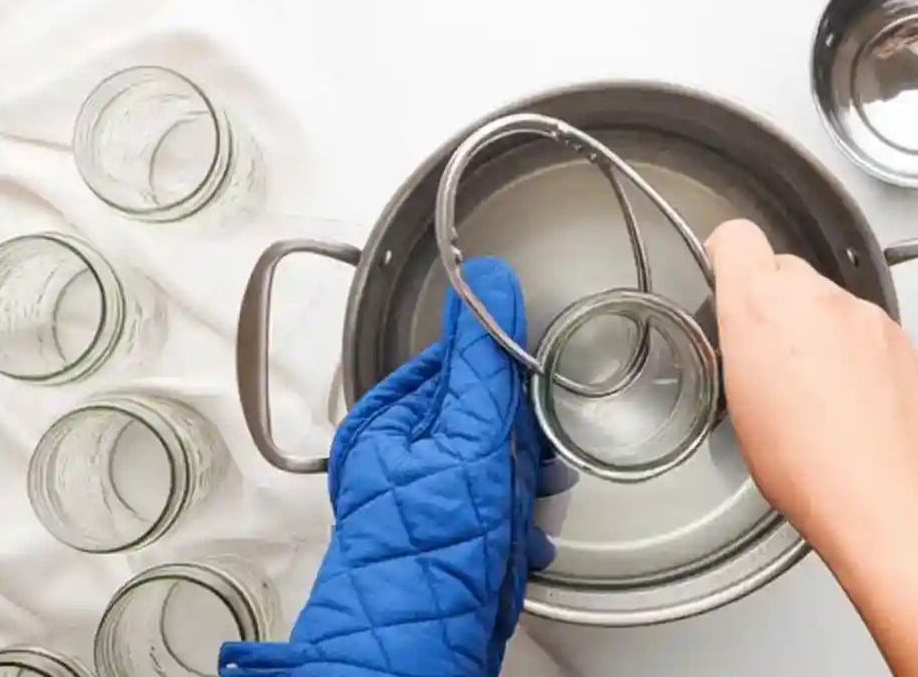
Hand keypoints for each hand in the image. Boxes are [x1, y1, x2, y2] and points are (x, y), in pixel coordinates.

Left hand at [222, 257, 553, 676]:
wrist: (422, 645)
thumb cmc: (427, 546)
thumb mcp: (464, 435)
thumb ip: (482, 359)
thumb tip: (491, 278)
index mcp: (394, 418)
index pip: (464, 365)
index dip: (504, 387)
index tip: (521, 411)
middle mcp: (408, 455)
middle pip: (491, 418)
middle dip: (518, 450)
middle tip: (518, 475)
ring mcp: (434, 498)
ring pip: (506, 467)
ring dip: (524, 494)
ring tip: (516, 521)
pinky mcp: (457, 538)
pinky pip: (506, 513)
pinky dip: (520, 530)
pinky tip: (517, 548)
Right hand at [706, 219, 917, 549]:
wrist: (877, 497)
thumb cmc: (801, 465)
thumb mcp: (739, 403)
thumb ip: (742, 343)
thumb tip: (749, 330)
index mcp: (760, 307)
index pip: (738, 237)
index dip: (727, 254)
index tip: (726, 277)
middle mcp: (813, 296)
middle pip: (784, 267)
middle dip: (774, 300)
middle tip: (770, 352)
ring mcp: (861, 313)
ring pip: (825, 298)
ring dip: (816, 325)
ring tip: (816, 385)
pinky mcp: (897, 334)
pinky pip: (862, 324)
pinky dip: (852, 346)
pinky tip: (851, 394)